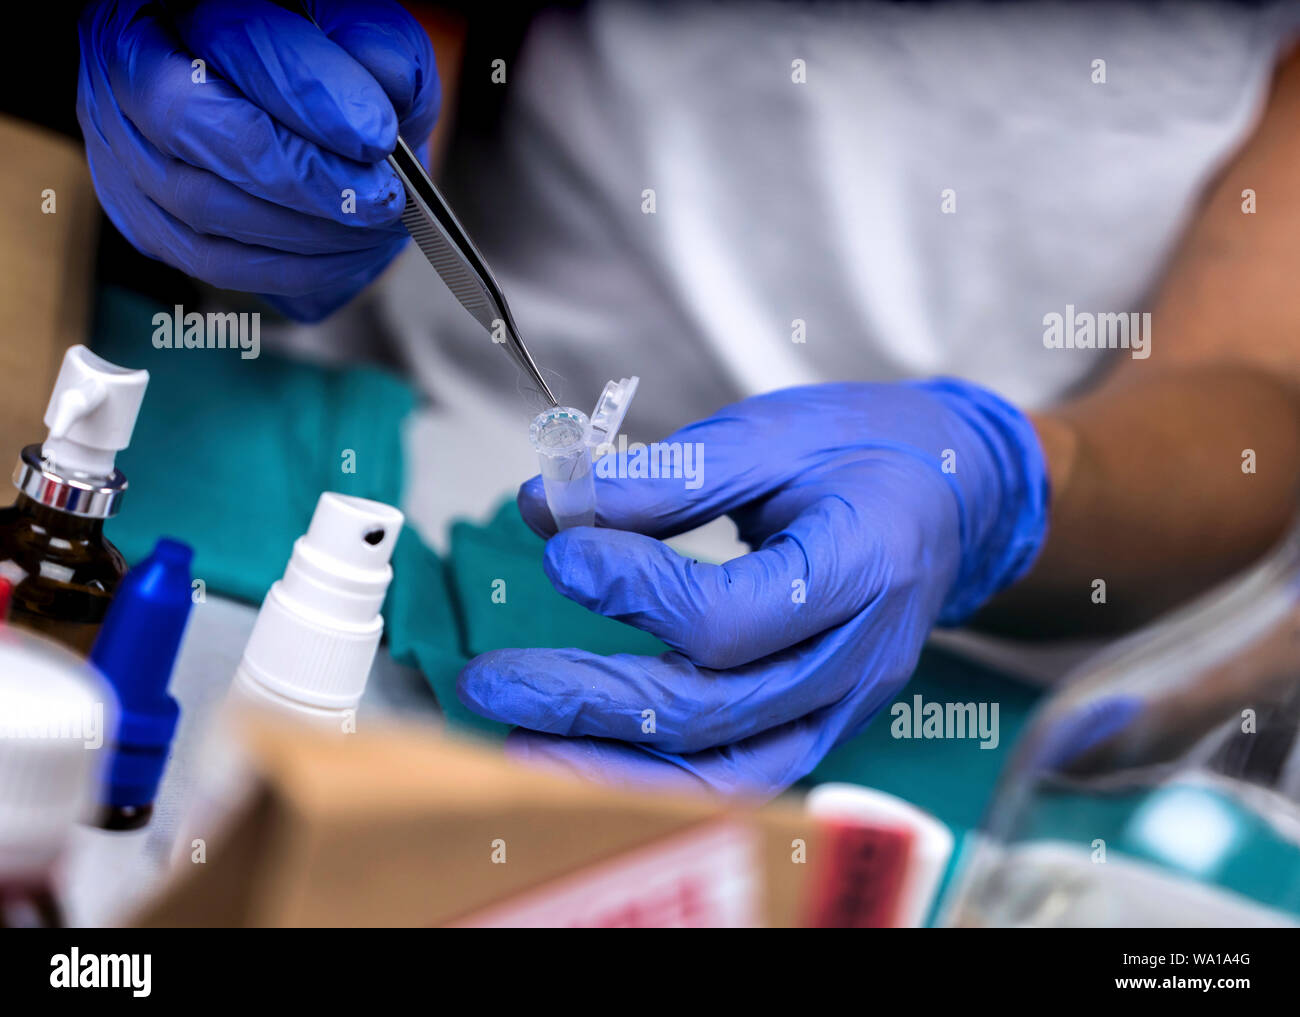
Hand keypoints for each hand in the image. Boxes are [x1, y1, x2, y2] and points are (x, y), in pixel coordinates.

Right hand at [77, 0, 438, 320]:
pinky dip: (288, 266)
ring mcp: (122, 146)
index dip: (308, 94)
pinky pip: (211, 259)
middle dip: (302, 174)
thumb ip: (373, 49)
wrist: (309, 116)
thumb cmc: (332, 64)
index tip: (376, 137)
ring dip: (303, 226)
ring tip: (374, 222)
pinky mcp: (146, 217)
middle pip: (193, 125)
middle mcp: (128, 63)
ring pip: (200, 203)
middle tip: (378, 198)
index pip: (232, 38)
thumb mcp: (363, 33)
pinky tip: (345, 254)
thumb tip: (370, 118)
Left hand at [459, 379, 1049, 795]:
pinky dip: (660, 776)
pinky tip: (586, 759)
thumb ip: (664, 477)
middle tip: (494, 679)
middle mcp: (860, 656)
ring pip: (727, 769)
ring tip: (519, 746)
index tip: (566, 555)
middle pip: (714, 706)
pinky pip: (741, 773)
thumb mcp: (774, 433)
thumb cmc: (868, 450)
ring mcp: (846, 702)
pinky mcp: (824, 722)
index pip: (734, 614)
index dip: (637, 592)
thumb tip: (550, 507)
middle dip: (590, 699)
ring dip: (614, 765)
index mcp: (863, 564)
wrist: (957, 496)